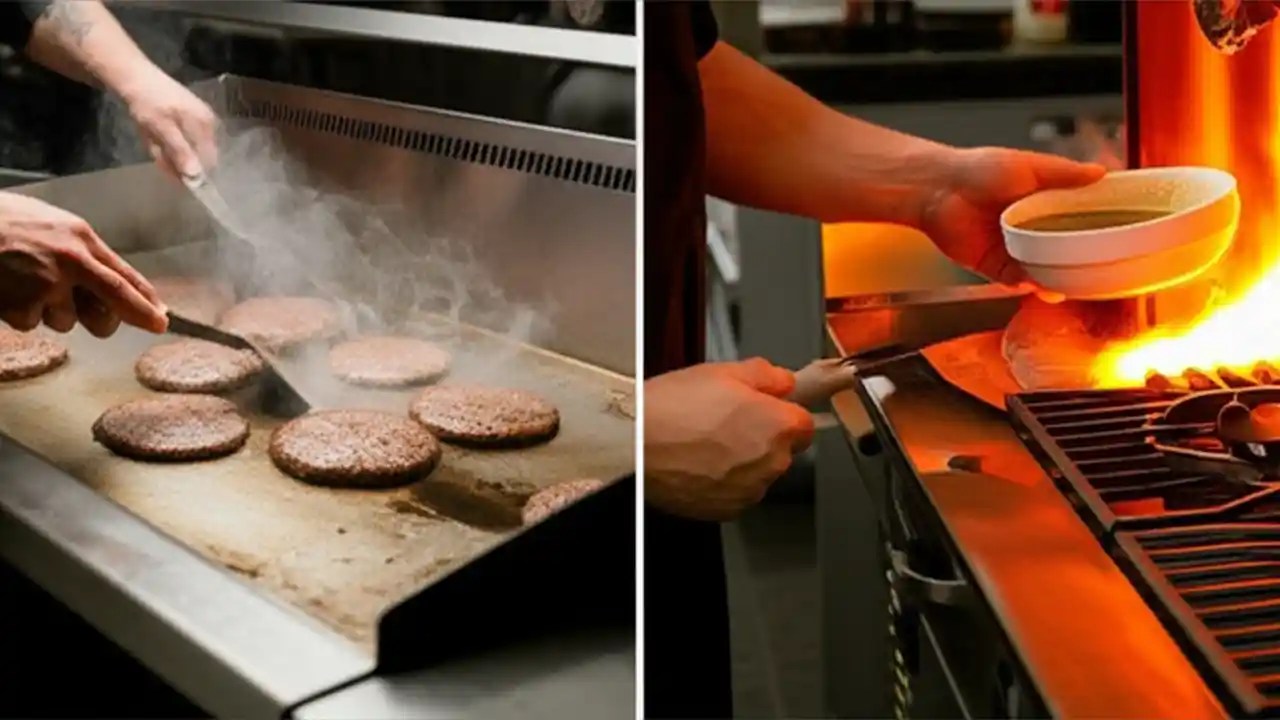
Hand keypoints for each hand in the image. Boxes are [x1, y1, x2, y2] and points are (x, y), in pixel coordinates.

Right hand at [0, 192, 166, 335]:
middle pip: (106, 313)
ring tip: (21, 280)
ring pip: (65, 321)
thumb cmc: (5, 221)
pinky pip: (32, 324)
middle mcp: (71, 262)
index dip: (145, 305)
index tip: (162, 321)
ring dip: (47, 310)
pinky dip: (19, 311)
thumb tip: (111, 281)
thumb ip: (83, 252)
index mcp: (81, 239)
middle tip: (79, 306)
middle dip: (101, 321)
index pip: (124, 279)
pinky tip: (5, 288)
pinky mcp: (23, 304)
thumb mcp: (53, 226)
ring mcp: (47, 285)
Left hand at [118, 66, 217, 178]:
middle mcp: (205, 123)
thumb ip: (180, 152)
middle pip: (195, 155)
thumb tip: (196, 177)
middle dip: (174, 160)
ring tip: (152, 139)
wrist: (131, 74)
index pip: (208, 159)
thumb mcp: (162, 128)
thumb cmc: (148, 101)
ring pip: (181, 148)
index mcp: (206, 124)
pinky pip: (174, 140)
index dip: (192, 172)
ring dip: (165, 151)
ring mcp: (193, 121)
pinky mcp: (181, 119)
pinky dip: (162, 143)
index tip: (175, 178)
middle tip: (157, 153)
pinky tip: (152, 136)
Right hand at [645, 358, 815, 521]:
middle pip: (782, 450)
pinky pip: (736, 494)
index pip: (804, 423)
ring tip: (704, 443)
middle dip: (761, 437)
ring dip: (742, 462)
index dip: (783, 413)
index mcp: (778, 425)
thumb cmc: (674, 407)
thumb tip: (785, 382)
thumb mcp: (722, 371)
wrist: (636, 445)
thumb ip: (766, 375)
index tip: (766, 409)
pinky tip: (697, 465)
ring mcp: (751, 491)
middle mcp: (772, 463)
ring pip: (758, 473)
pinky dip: (723, 483)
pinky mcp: (727, 510)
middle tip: (724, 421)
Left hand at [920, 146, 1105, 285]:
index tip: (1120, 236)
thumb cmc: (977, 169)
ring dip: (1057, 278)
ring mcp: (1012, 249)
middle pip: (1062, 250)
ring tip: (1076, 283)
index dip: (1097, 229)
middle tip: (1104, 269)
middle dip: (1081, 261)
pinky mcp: (992, 266)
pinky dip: (1027, 285)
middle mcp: (1030, 229)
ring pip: (1041, 270)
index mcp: (1043, 203)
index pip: (1078, 220)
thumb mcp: (1028, 165)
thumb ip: (1063, 173)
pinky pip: (1014, 281)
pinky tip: (1040, 284)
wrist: (937, 188)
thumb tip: (1100, 173)